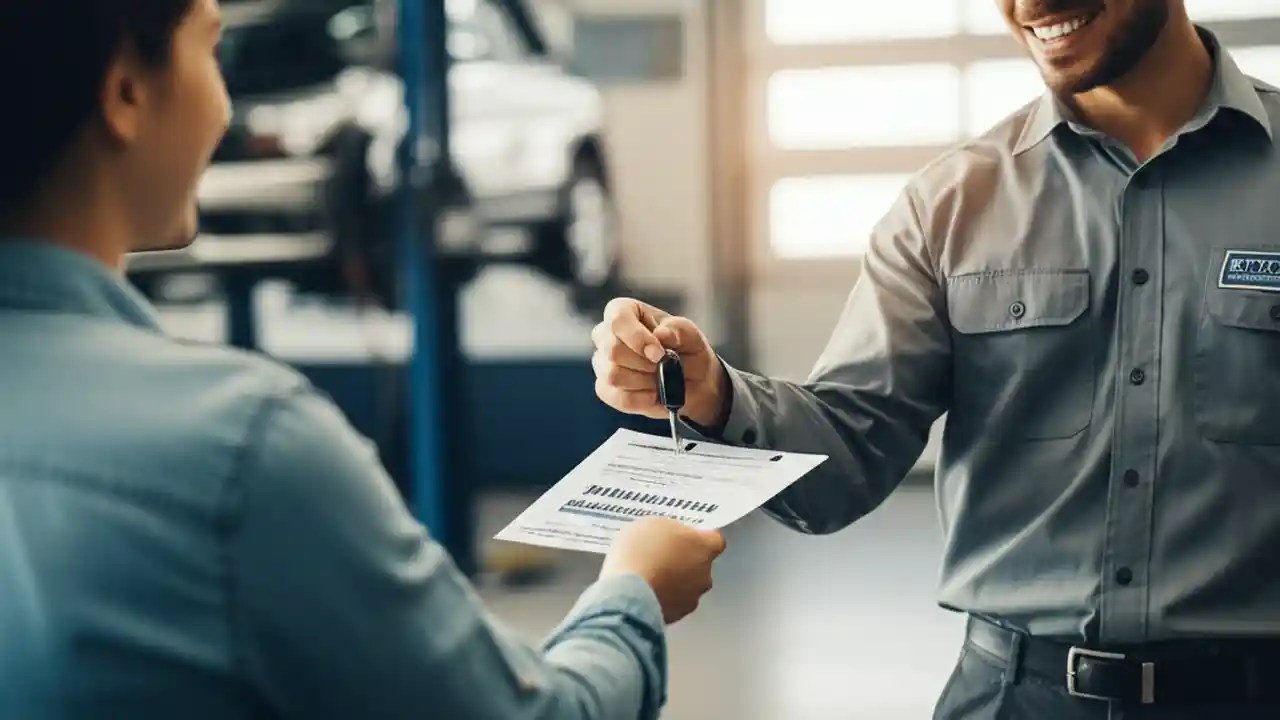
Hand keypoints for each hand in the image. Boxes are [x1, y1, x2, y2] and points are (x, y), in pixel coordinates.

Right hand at [591, 298, 728, 428]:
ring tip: (659, 378)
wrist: (692, 381)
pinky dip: (642, 399)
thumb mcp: (691, 334)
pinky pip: (617, 397)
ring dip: (644, 381)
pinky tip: (654, 393)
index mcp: (625, 311)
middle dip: (645, 364)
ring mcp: (602, 363)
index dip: (638, 338)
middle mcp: (606, 335)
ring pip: (613, 376)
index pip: (618, 319)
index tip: (659, 353)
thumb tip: (661, 334)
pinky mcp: (605, 388)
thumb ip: (678, 330)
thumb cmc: (687, 350)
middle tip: (663, 366)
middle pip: (612, 350)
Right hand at [601, 517, 726, 623]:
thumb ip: (670, 529)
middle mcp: (704, 575)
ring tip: (649, 575)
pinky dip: (663, 598)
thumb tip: (671, 535)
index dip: (699, 538)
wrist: (628, 593)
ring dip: (674, 582)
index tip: (687, 536)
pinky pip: (672, 604)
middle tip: (662, 555)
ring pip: (687, 587)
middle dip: (685, 561)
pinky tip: (644, 592)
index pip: (715, 540)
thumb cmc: (642, 553)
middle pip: (701, 566)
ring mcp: (691, 599)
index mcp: (704, 547)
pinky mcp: (676, 617)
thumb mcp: (652, 524)